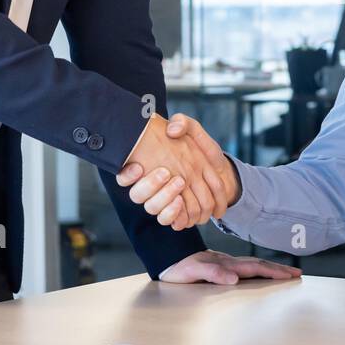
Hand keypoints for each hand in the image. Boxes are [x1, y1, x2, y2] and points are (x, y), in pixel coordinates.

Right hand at [117, 113, 237, 228]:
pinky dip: (175, 215)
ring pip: (153, 209)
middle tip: (168, 173)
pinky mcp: (178, 212)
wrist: (219, 168)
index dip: (126, 175)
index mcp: (149, 166)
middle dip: (151, 185)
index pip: (125, 176)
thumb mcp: (193, 130)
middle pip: (138, 195)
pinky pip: (169, 220)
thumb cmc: (201, 149)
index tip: (138, 167)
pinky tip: (181, 202)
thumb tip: (172, 130)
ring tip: (181, 184)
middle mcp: (152, 185)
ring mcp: (164, 200)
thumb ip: (183, 124)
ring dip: (165, 198)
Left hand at [158, 249, 300, 283]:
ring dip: (269, 268)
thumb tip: (234, 279)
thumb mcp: (191, 272)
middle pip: (258, 264)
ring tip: (282, 272)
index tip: (290, 275)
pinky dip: (255, 268)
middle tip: (296, 273)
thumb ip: (213, 273)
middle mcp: (226, 263)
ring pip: (251, 264)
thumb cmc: (175, 267)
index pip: (254, 268)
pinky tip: (256, 271)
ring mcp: (223, 263)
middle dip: (278, 270)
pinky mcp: (218, 265)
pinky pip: (242, 267)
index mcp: (224, 265)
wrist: (163, 256)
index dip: (273, 272)